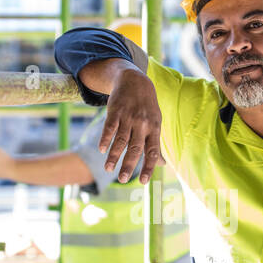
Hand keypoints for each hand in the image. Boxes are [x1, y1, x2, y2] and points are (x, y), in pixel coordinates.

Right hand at [99, 69, 161, 183]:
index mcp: (154, 128)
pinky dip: (105, 139)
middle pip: (135, 148)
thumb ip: (156, 143)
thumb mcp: (156, 122)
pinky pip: (109, 128)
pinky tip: (101, 149)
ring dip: (113, 156)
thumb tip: (161, 164)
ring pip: (120, 140)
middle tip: (122, 180)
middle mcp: (142, 124)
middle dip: (128, 165)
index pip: (152, 151)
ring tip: (108, 169)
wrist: (134, 80)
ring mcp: (128, 117)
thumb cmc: (147, 106)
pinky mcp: (115, 111)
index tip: (144, 181)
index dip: (148, 167)